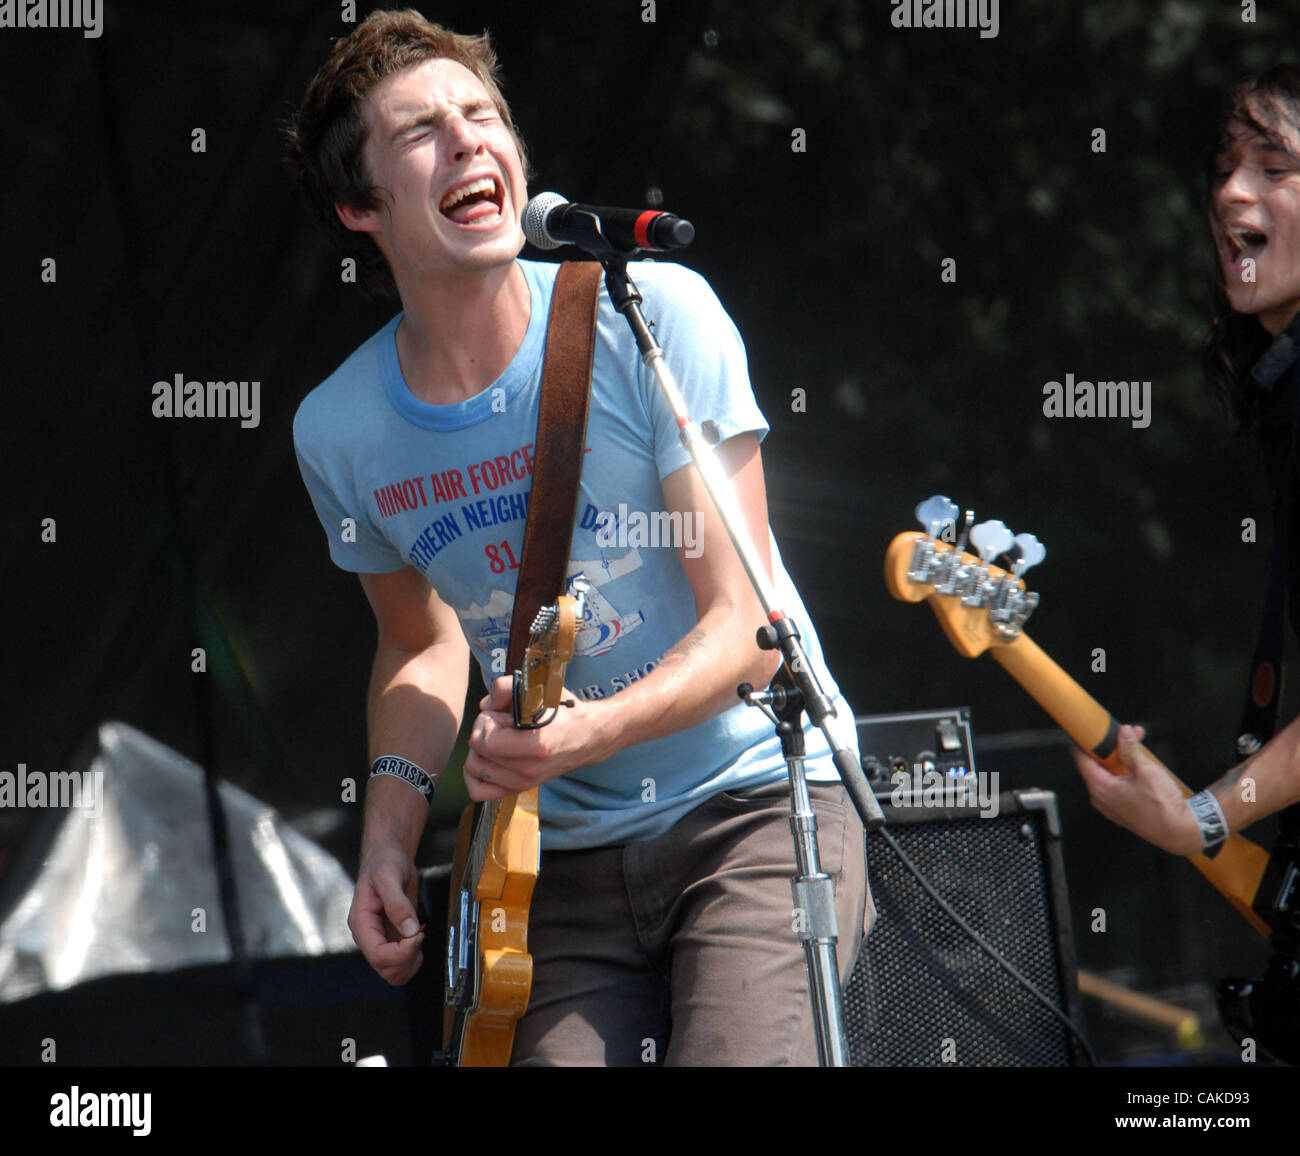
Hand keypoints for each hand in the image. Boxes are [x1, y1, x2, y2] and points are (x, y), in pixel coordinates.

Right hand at [347, 842, 425, 984]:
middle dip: (407, 958)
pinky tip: (418, 940)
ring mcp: (379, 938)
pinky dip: (412, 959)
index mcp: (361, 922)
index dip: (401, 952)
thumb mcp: (390, 876)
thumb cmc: (384, 861)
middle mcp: (367, 934)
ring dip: (410, 963)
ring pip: (392, 972)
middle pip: (385, 969)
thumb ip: (398, 903)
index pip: (378, 955)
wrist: (388, 854)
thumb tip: (410, 930)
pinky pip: (400, 962)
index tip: (418, 935)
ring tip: (419, 938)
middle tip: (419, 935)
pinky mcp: (391, 937)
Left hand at [463, 676, 611, 800]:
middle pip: (476, 755)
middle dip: (482, 733)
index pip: (483, 740)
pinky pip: (479, 790)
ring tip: (496, 739)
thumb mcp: (539, 691)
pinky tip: (486, 758)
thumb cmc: (564, 712)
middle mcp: (528, 769)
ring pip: (474, 771)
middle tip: (500, 724)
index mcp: (535, 745)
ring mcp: (523, 783)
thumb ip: (507, 687)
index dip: (486, 721)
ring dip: (479, 751)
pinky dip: (476, 774)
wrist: (587, 736)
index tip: (501, 713)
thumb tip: (486, 705)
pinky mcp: (519, 788)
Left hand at [1069, 724, 1202, 855]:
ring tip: (1137, 745)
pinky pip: (1117, 786)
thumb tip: (1123, 733)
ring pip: (1109, 774)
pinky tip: (1139, 764)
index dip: (1084, 741)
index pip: (1081, 758)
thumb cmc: (1162, 807)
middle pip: (1097, 765)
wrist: (1179, 832)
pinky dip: (1125, 773)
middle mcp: (1100, 798)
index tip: (1088, 730)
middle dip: (1111, 747)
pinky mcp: (1121, 809)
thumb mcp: (1146, 770)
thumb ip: (1130, 749)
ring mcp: (1110, 805)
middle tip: (1124, 734)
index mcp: (1099, 787)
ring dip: (1121, 758)